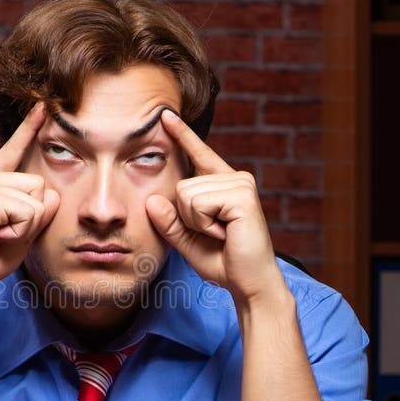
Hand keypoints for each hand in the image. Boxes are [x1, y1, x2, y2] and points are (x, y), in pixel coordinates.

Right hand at [0, 103, 59, 304]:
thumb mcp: (23, 231)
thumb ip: (38, 210)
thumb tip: (51, 193)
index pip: (14, 151)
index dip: (29, 128)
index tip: (43, 105)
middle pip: (40, 184)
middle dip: (35, 215)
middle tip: (6, 233)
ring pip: (37, 199)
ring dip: (27, 225)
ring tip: (0, 236)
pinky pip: (28, 211)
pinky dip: (20, 231)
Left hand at [145, 109, 281, 304]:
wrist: (248, 284)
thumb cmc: (222, 262)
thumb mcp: (186, 240)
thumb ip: (168, 221)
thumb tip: (151, 199)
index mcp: (222, 185)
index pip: (198, 155)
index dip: (182, 135)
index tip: (165, 116)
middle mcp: (234, 178)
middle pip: (181, 186)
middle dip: (187, 217)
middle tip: (214, 233)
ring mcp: (240, 184)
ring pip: (186, 194)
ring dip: (196, 222)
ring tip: (221, 233)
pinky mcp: (242, 195)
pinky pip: (198, 203)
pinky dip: (203, 223)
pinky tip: (224, 233)